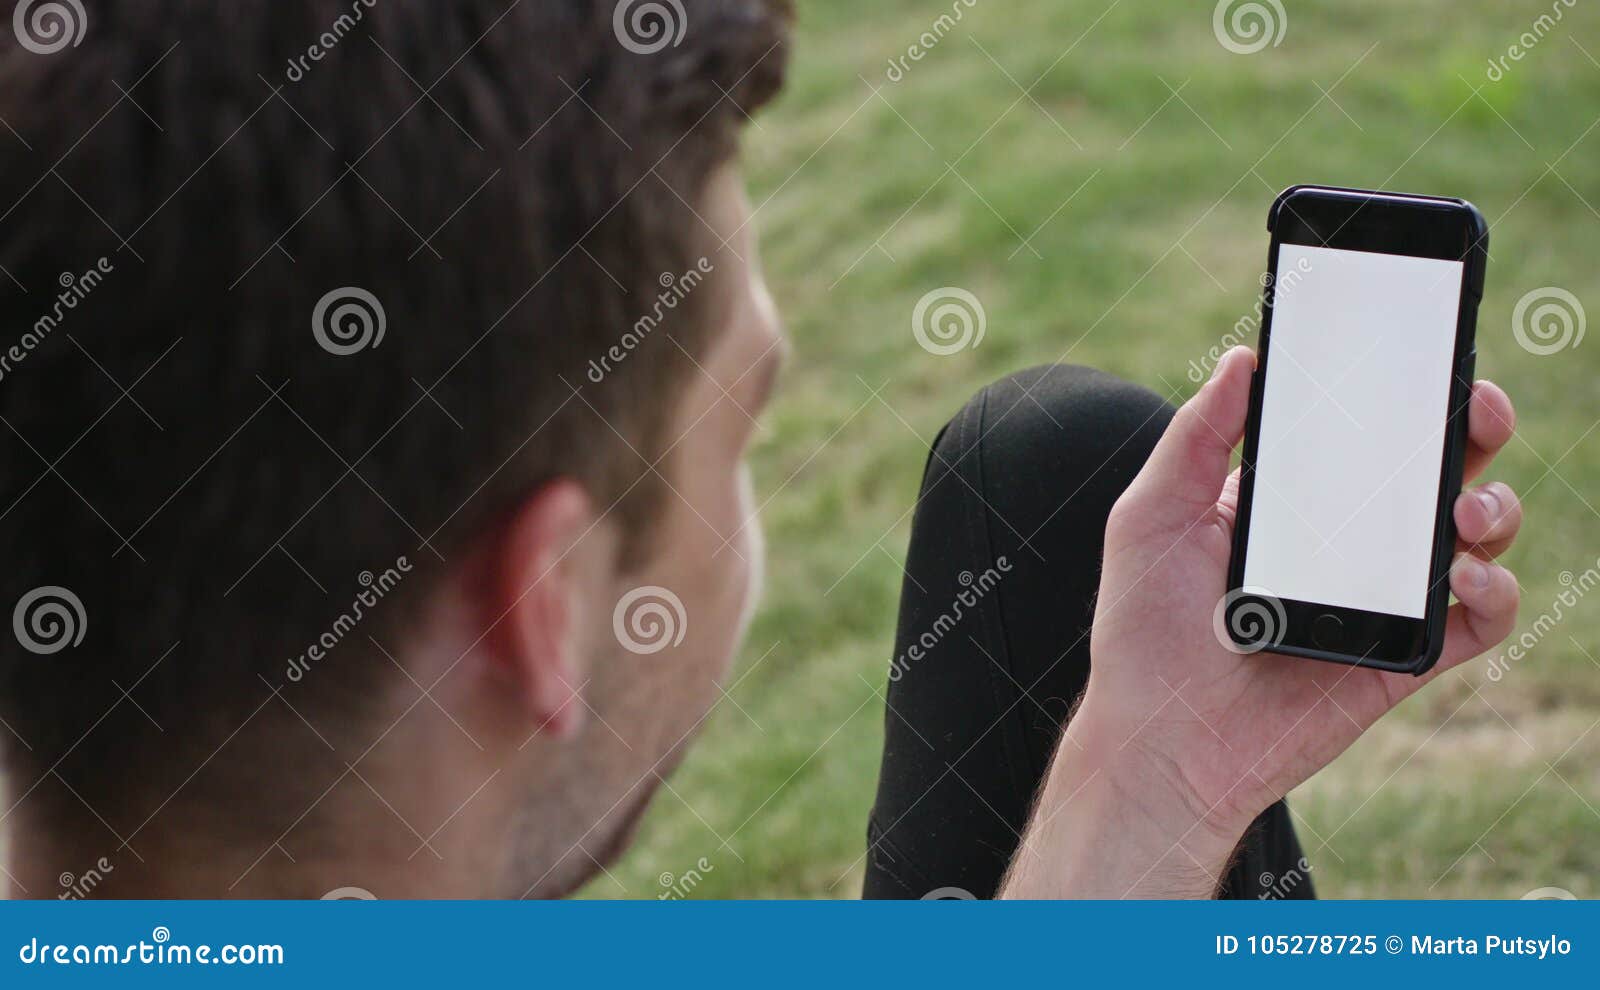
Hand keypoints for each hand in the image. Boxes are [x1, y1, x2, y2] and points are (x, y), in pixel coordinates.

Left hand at [1074, 345, 1520, 871]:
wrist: (1159, 742)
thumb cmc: (1142, 629)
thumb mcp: (1152, 516)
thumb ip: (1196, 438)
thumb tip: (1242, 358)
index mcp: (1289, 499)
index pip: (1360, 429)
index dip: (1402, 391)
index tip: (1426, 356)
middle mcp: (1343, 541)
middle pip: (1432, 469)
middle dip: (1471, 429)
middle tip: (1477, 413)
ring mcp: (1377, 598)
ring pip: (1470, 536)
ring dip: (1493, 507)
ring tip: (1463, 512)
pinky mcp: (1402, 659)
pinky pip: (1478, 621)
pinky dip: (1494, 593)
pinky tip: (1463, 578)